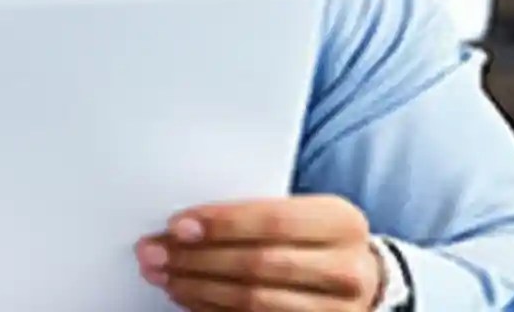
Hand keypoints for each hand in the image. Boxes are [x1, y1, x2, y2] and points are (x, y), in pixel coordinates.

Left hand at [135, 195, 382, 310]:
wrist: (359, 277)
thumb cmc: (312, 236)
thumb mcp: (299, 211)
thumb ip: (253, 212)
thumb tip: (184, 223)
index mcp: (340, 221)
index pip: (274, 221)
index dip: (222, 224)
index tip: (177, 225)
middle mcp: (346, 268)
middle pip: (258, 264)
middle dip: (196, 258)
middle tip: (153, 252)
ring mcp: (335, 310)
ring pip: (252, 300)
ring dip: (197, 288)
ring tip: (162, 275)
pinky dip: (212, 309)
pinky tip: (187, 297)